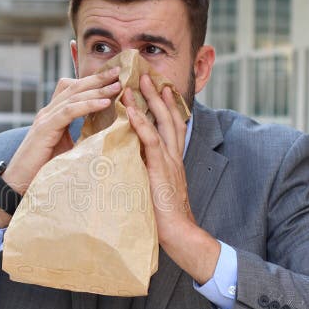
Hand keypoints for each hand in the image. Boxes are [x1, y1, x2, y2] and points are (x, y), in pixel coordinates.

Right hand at [3, 66, 121, 192]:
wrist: (19, 184)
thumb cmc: (43, 170)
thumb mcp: (67, 150)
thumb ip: (81, 138)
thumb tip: (105, 137)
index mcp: (53, 115)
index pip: (72, 89)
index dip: (92, 81)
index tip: (114, 78)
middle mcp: (48, 112)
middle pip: (75, 86)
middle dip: (98, 78)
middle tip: (119, 71)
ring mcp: (45, 119)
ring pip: (73, 95)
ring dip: (97, 89)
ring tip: (117, 85)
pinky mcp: (45, 129)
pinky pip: (69, 111)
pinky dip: (88, 105)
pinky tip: (105, 102)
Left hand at [124, 74, 219, 283]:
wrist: (179, 233)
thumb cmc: (163, 216)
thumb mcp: (154, 187)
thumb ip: (146, 172)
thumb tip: (130, 162)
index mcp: (173, 159)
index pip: (170, 126)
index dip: (165, 106)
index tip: (157, 89)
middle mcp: (174, 155)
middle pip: (169, 117)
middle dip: (158, 95)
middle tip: (146, 75)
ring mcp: (169, 161)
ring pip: (160, 123)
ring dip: (148, 101)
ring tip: (135, 83)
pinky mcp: (160, 169)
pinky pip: (150, 141)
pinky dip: (140, 123)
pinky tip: (130, 110)